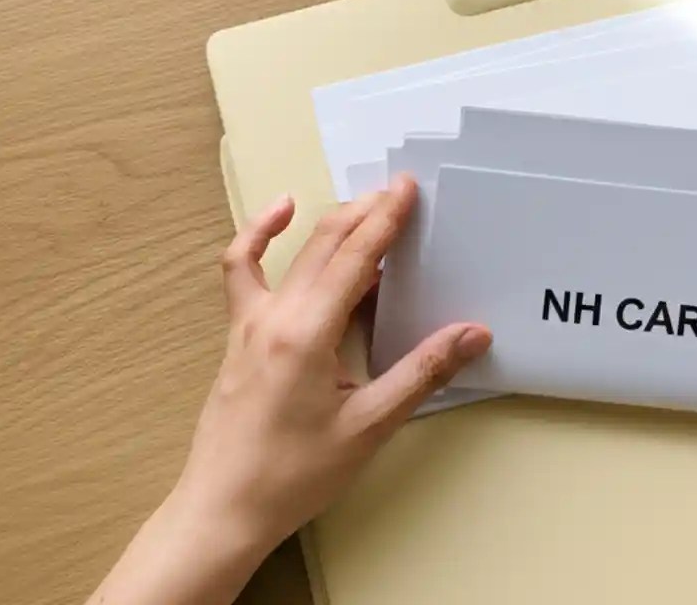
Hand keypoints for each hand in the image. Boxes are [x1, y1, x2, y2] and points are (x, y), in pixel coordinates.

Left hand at [88, 175, 491, 604]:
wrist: (224, 508)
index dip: (385, 220)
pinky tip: (277, 216)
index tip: (408, 189)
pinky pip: (242, 271)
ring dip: (328, 224)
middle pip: (324, 246)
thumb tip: (471, 335)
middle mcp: (274, 317)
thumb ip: (421, 372)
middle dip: (365, 213)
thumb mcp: (369, 426)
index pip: (355, 259)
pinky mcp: (238, 336)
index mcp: (307, 333)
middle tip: (400, 191)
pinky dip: (259, 237)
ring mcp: (249, 323)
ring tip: (362, 205)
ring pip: (292, 254)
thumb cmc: (293, 475)